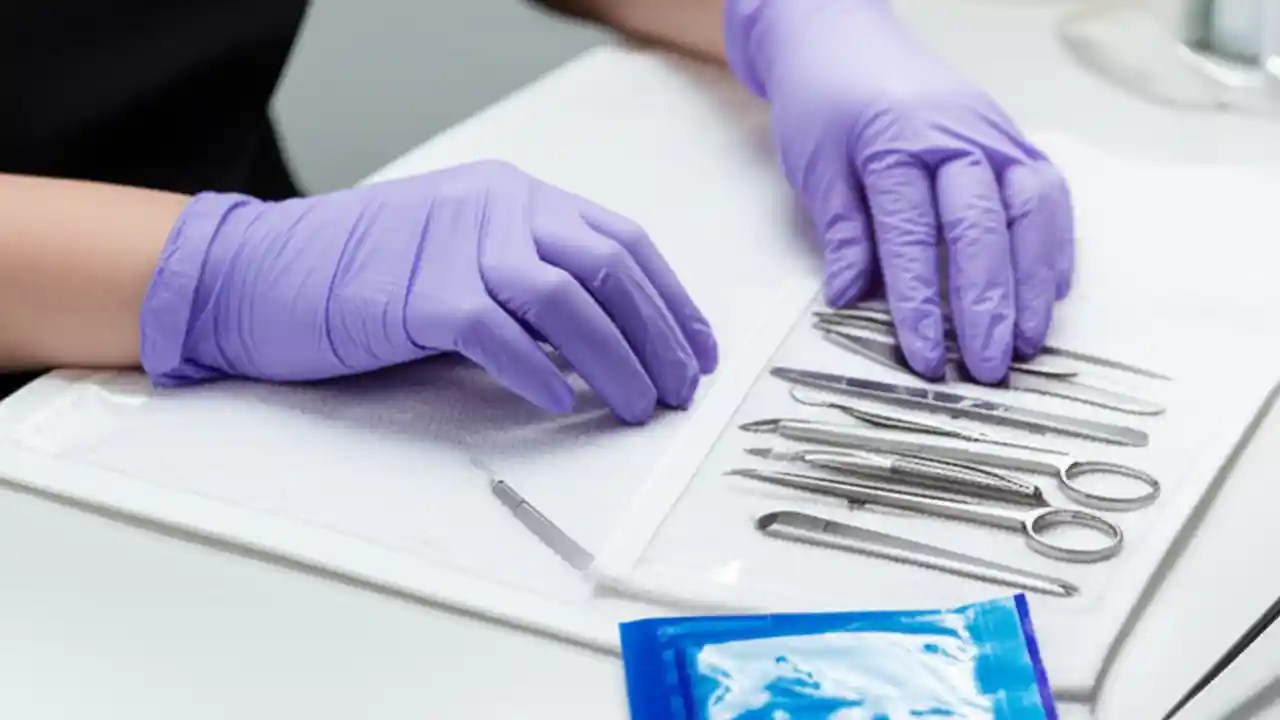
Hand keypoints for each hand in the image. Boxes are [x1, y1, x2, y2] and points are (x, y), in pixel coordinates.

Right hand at [140, 161, 717, 423]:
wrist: (259, 270)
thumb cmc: (361, 271)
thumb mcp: (460, 253)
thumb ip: (528, 279)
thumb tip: (606, 339)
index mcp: (514, 195)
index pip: (619, 242)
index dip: (670, 300)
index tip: (695, 349)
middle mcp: (495, 208)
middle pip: (606, 269)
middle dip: (657, 335)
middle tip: (678, 390)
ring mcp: (456, 245)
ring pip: (566, 300)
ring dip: (614, 361)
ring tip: (635, 406)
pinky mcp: (417, 293)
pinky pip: (498, 332)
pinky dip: (536, 371)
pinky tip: (557, 401)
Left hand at [726, 0, 1073, 381]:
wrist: (842, 35)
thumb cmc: (823, 100)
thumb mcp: (815, 164)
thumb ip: (842, 230)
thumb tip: (852, 296)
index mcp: (896, 141)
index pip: (911, 234)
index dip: (919, 301)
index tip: (923, 356)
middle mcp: (955, 135)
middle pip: (981, 226)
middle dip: (988, 303)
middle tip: (989, 366)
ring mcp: (992, 133)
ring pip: (1030, 209)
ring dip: (1034, 280)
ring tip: (1029, 340)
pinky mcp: (1011, 138)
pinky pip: (1048, 191)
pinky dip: (1055, 242)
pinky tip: (1054, 289)